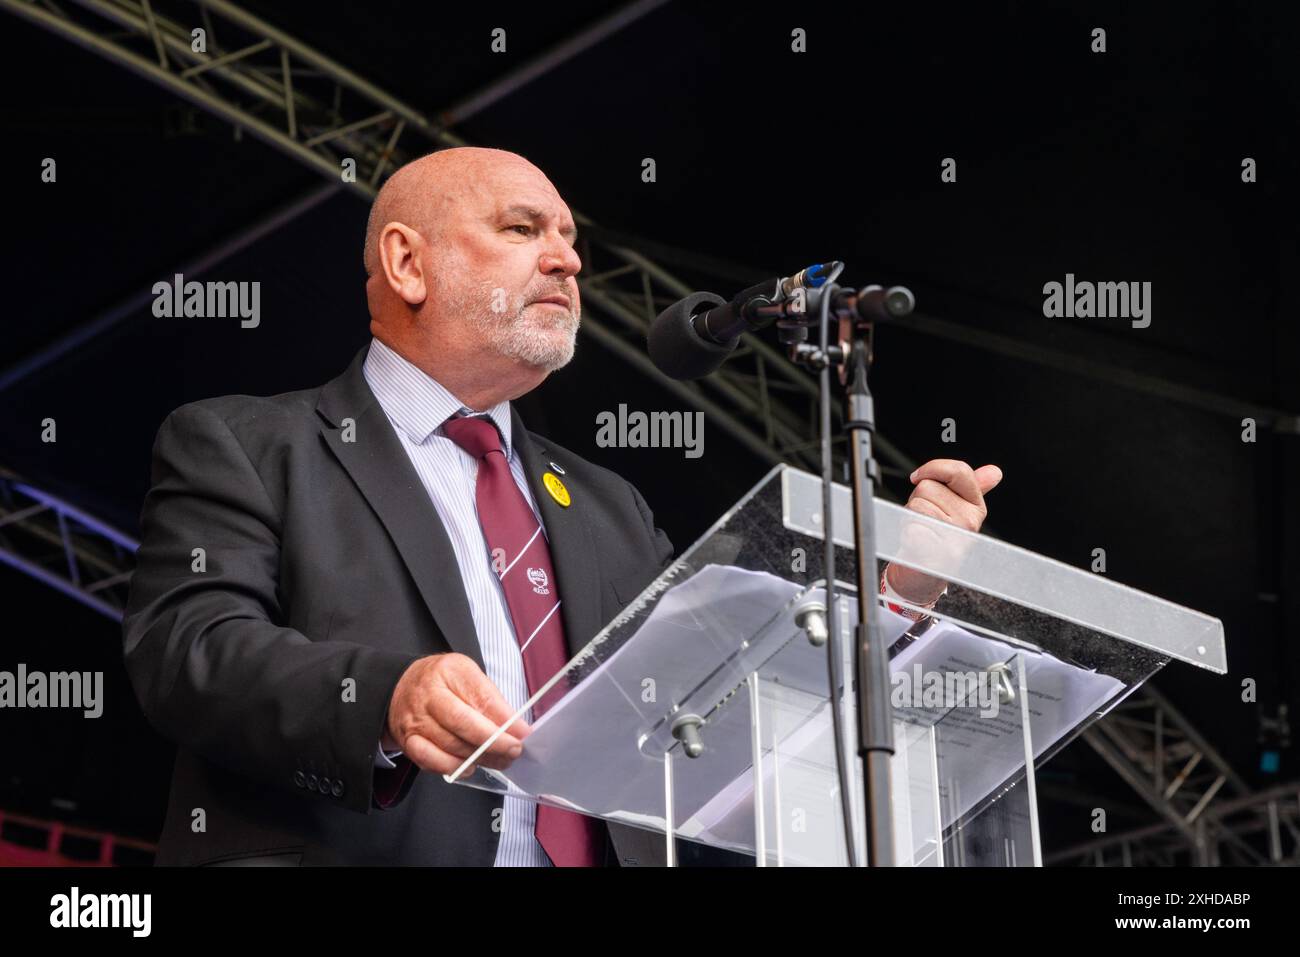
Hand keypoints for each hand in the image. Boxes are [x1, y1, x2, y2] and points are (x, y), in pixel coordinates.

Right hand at [385, 653, 530, 776]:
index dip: (504, 719)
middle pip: (463, 723)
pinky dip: (453, 767)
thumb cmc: (442, 682)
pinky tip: (470, 767)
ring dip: (480, 757)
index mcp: (449, 671)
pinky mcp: (408, 742)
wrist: (401, 687)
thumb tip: (517, 728)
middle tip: (514, 750)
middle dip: (494, 741)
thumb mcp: (468, 676)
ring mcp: (415, 719)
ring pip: (451, 745)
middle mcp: (428, 695)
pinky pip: (431, 760)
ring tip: (500, 760)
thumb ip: (491, 700)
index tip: (523, 733)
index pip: (480, 697)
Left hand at [889, 459, 1002, 602]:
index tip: (919, 477)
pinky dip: (906, 531)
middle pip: (927, 487)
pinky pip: (911, 525)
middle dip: (917, 499)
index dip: (933, 468)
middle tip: (925, 519)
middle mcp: (969, 521)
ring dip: (909, 515)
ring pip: (916, 505)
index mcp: (976, 507)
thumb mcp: (957, 509)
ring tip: (921, 530)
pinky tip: (916, 541)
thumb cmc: (936, 536)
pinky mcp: (936, 553)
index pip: (960, 471)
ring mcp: (955, 538)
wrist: (924, 574)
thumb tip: (994, 472)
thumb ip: (973, 488)